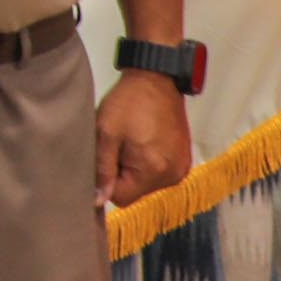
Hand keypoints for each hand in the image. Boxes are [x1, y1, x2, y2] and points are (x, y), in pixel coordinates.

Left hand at [95, 70, 192, 209]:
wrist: (156, 81)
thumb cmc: (129, 103)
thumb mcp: (106, 134)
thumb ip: (102, 170)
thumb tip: (97, 200)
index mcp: (154, 170)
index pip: (121, 199)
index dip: (107, 182)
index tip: (106, 159)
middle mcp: (173, 175)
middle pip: (135, 193)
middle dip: (121, 175)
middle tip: (118, 146)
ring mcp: (181, 169)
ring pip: (146, 185)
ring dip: (134, 169)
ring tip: (130, 142)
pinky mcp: (183, 161)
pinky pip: (158, 174)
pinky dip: (147, 164)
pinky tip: (142, 143)